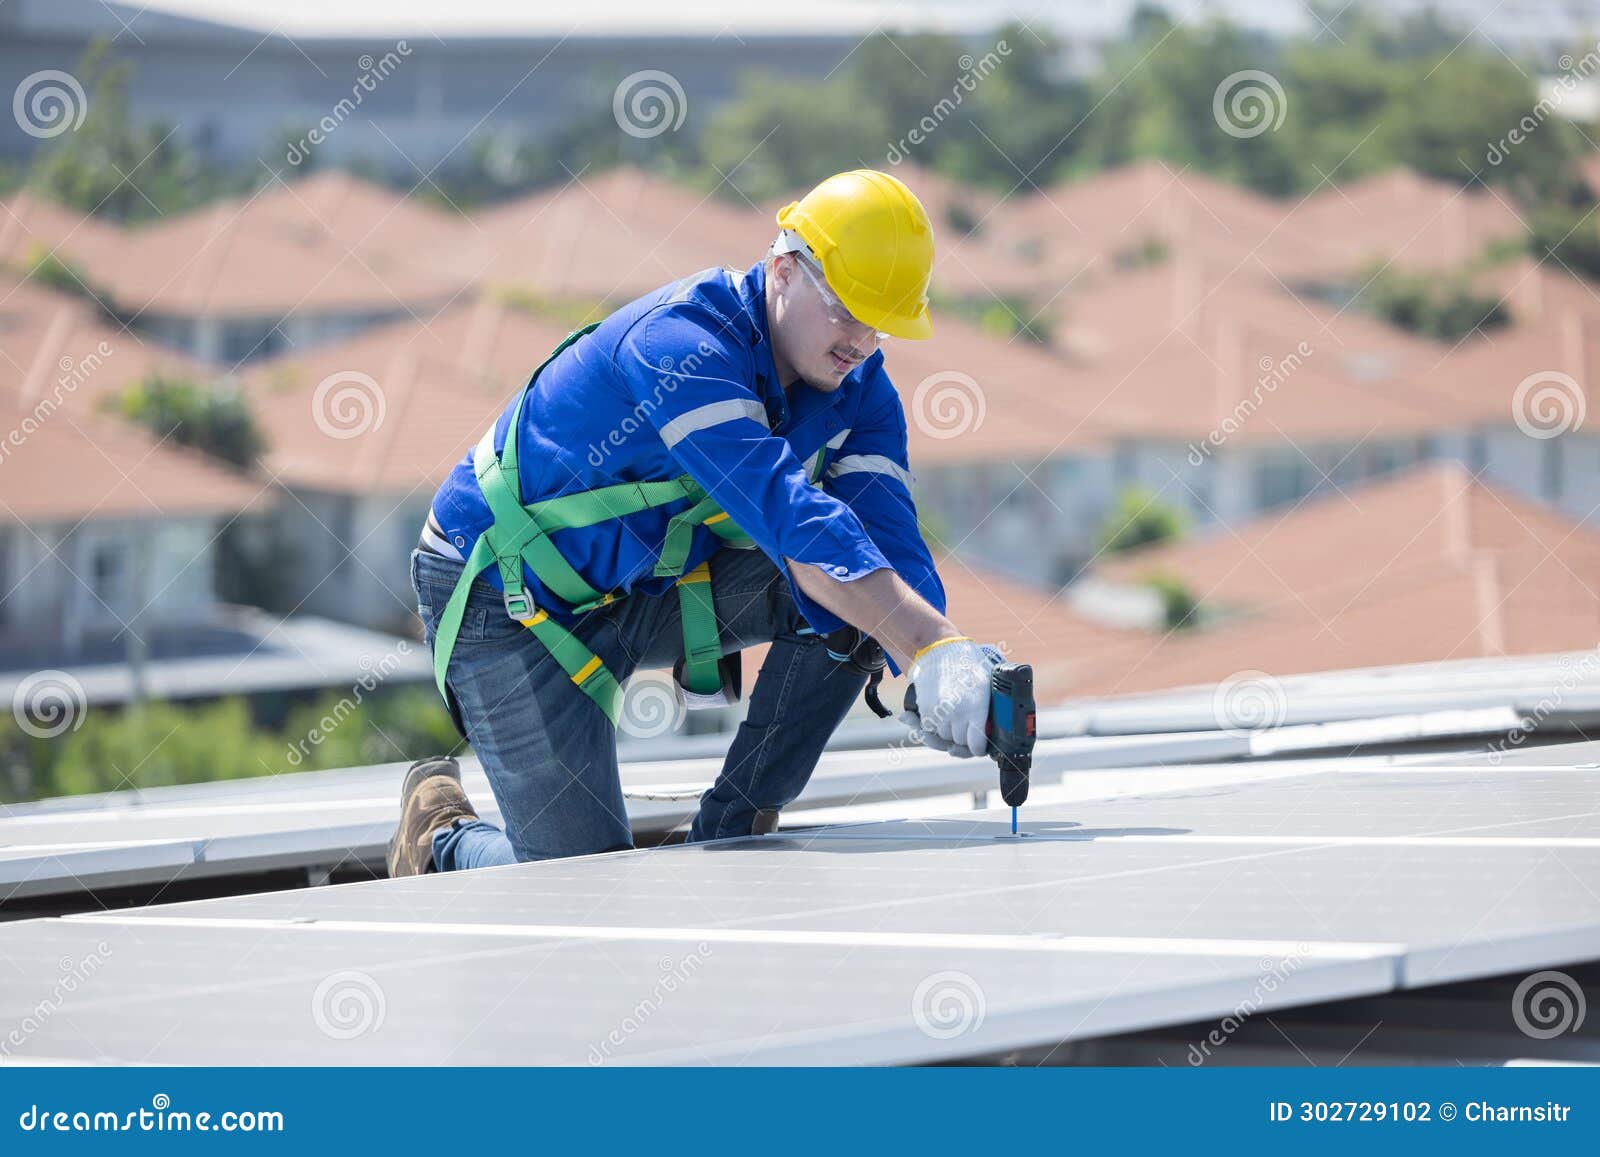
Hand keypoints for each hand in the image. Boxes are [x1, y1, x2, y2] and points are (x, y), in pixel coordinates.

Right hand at [902, 638, 998, 756]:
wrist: (938, 648)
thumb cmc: (967, 663)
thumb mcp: (988, 681)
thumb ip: (993, 705)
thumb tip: (997, 725)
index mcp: (977, 707)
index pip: (976, 745)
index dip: (977, 748)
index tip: (977, 745)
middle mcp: (957, 712)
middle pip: (958, 743)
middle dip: (962, 739)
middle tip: (965, 727)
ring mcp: (939, 712)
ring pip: (942, 737)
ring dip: (946, 732)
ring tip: (952, 717)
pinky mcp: (924, 709)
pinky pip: (928, 728)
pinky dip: (932, 725)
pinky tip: (940, 714)